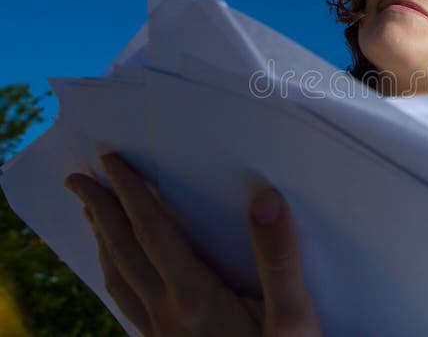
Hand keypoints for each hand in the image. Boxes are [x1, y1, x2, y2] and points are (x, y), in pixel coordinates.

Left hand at [64, 153, 321, 336]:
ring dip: (103, 241)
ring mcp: (163, 333)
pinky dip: (116, 273)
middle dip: (100, 210)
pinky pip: (128, 302)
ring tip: (93, 215)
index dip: (131, 193)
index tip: (110, 162)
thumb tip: (265, 199)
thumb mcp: (294, 318)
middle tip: (79, 179)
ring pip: (119, 278)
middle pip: (123, 251)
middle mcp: (168, 312)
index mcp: (194, 297)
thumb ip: (279, 258)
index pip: (153, 232)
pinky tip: (123, 273)